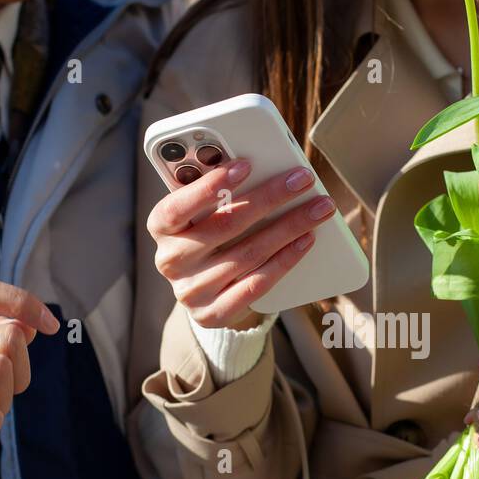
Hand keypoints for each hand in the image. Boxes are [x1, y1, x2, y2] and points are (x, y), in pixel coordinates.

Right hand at [146, 158, 336, 328]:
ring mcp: (191, 291)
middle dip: (270, 198)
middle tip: (302, 180)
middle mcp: (171, 260)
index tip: (246, 165)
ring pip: (248, 254)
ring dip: (289, 228)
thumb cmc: (206, 236)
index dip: (210, 185)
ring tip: (317, 209)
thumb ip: (218, 193)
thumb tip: (261, 167)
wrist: (203, 292)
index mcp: (161, 228)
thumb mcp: (202, 213)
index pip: (178, 206)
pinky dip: (285, 260)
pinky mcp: (213, 314)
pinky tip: (305, 241)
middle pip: (226, 225)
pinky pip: (257, 284)